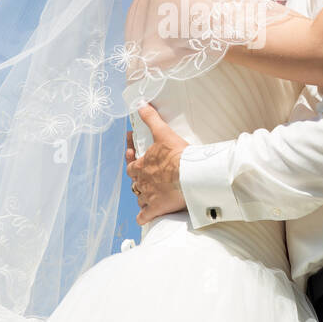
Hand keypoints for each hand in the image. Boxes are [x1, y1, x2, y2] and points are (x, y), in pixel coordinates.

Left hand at [125, 104, 188, 224]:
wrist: (192, 176)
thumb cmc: (178, 155)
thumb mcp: (163, 133)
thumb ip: (151, 119)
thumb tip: (141, 104)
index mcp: (141, 166)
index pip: (130, 163)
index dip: (131, 158)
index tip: (132, 152)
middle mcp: (142, 183)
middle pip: (135, 182)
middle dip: (139, 179)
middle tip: (143, 175)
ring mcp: (149, 197)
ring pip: (140, 198)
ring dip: (142, 196)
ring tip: (148, 195)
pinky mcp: (157, 209)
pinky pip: (145, 216)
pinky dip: (143, 217)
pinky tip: (144, 217)